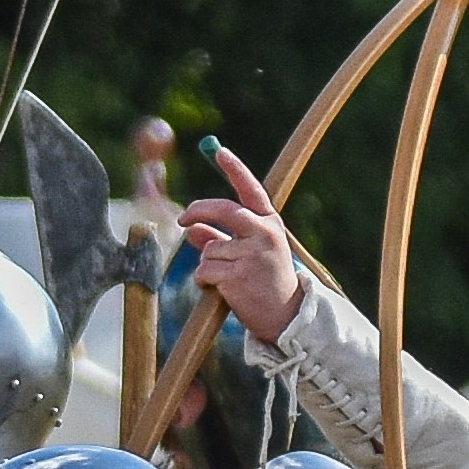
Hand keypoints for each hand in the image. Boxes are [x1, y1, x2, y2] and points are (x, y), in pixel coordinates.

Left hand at [184, 142, 307, 342]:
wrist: (285, 316)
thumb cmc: (266, 282)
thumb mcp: (251, 253)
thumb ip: (221, 238)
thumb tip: (192, 230)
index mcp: (270, 224)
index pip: (252, 190)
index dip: (235, 169)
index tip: (220, 152)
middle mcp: (264, 234)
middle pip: (223, 210)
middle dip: (198, 210)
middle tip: (183, 219)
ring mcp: (252, 254)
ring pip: (209, 247)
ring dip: (206, 263)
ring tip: (225, 279)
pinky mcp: (237, 275)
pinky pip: (204, 270)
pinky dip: (203, 280)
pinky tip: (220, 290)